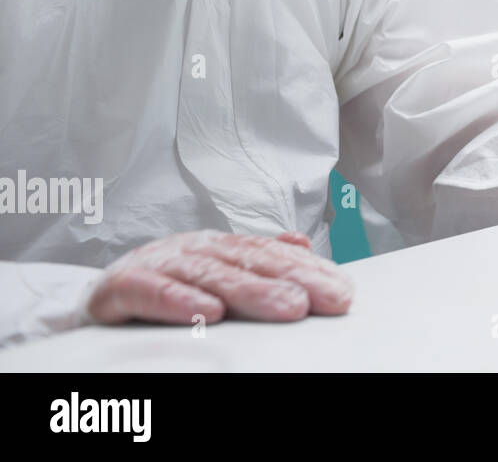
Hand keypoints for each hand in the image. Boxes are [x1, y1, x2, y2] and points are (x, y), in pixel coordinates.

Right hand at [87, 230, 352, 325]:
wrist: (94, 293)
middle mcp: (193, 249)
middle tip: (326, 300)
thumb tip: (302, 245)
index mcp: (219, 247)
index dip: (309, 272)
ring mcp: (157, 264)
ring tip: (288, 307)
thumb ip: (256, 261)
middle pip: (248, 263)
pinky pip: (150, 292)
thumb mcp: (214, 272)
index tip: (343, 292)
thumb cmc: (165, 284)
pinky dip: (179, 301)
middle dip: (293, 280)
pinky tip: (207, 313)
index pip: (271, 256)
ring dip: (250, 292)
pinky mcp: (119, 287)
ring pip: (209, 276)